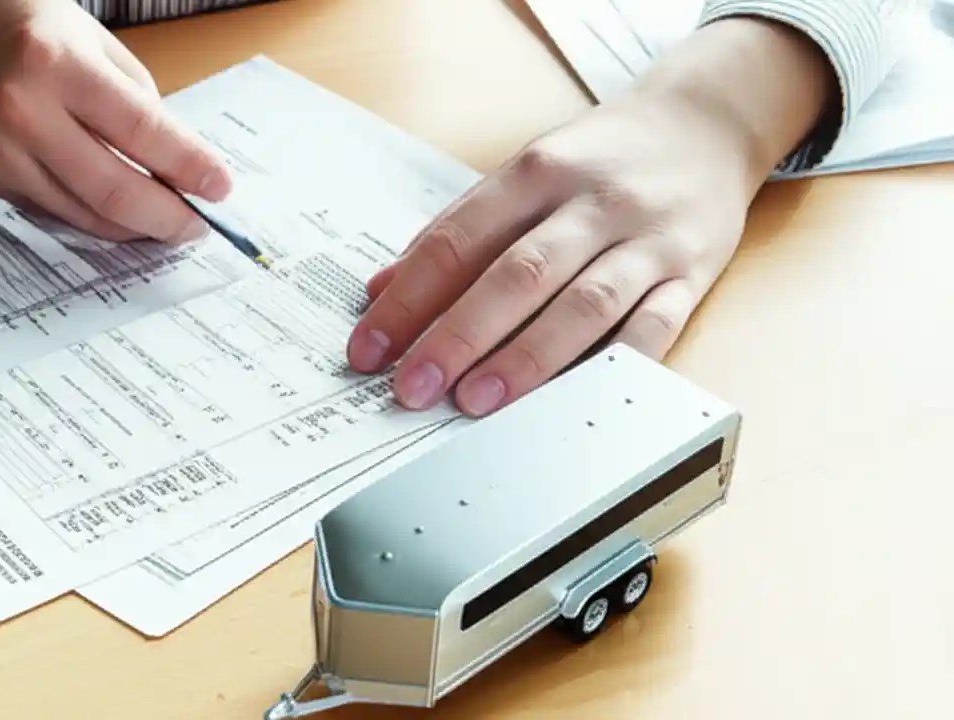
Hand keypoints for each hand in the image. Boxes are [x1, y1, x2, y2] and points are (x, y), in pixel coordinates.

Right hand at [0, 0, 230, 242]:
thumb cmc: (26, 28)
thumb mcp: (92, 41)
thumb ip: (136, 101)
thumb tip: (177, 166)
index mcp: (57, 63)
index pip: (141, 128)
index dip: (189, 165)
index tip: (220, 187)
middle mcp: (23, 110)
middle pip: (113, 188)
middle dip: (167, 216)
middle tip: (198, 226)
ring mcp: (0, 151)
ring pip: (84, 214)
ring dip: (135, 227)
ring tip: (167, 223)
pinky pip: (55, 213)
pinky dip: (96, 219)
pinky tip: (122, 216)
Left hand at [345, 18, 832, 416]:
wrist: (706, 125)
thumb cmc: (599, 160)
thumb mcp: (524, 175)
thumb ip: (457, 232)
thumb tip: (382, 292)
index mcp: (537, 172)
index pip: (458, 241)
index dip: (408, 299)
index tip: (368, 349)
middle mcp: (592, 203)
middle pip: (518, 274)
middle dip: (457, 336)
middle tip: (413, 387)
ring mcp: (646, 241)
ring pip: (584, 305)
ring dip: (526, 358)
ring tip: (477, 402)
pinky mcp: (692, 277)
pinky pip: (655, 329)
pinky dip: (615, 367)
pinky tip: (574, 403)